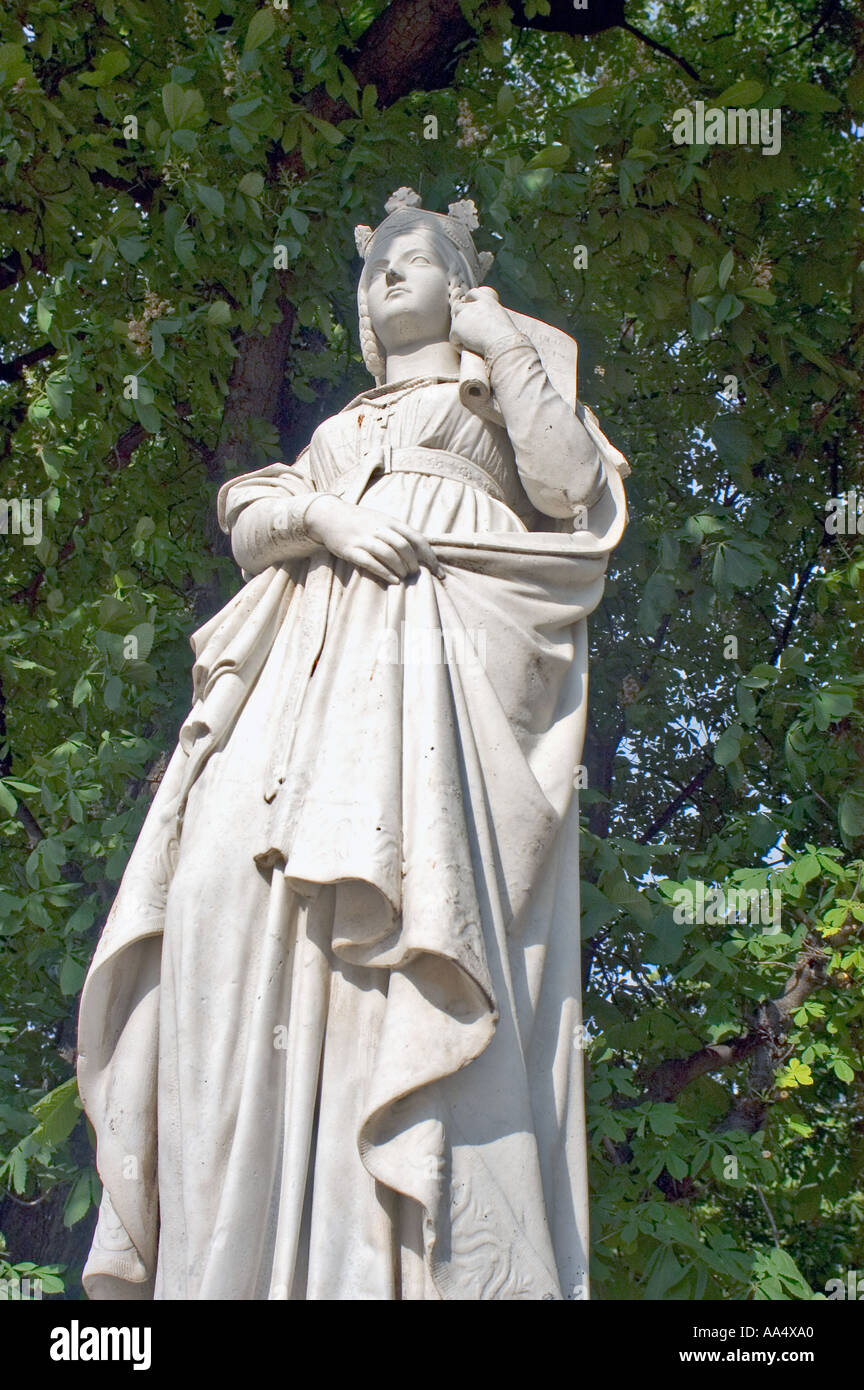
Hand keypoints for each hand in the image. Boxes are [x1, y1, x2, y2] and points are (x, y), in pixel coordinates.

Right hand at [305, 495, 439, 584]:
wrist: (329, 515)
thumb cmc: (360, 521)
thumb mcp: (382, 520)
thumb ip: (399, 533)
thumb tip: (421, 552)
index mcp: (391, 521)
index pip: (416, 538)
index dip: (430, 556)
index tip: (439, 572)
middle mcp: (379, 528)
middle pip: (404, 546)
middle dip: (413, 563)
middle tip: (415, 574)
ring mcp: (364, 539)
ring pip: (388, 554)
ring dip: (400, 568)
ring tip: (404, 577)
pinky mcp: (351, 550)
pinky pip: (370, 562)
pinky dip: (384, 572)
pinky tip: (393, 580)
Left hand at [449, 286, 516, 356]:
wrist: (501, 343)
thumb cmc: (507, 336)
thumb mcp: (503, 320)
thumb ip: (493, 317)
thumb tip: (492, 325)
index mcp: (487, 300)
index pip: (473, 293)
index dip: (469, 299)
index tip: (468, 304)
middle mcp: (473, 305)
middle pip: (460, 307)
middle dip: (461, 316)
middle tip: (465, 329)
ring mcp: (463, 315)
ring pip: (455, 322)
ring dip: (459, 331)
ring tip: (467, 342)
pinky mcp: (456, 328)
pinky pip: (453, 337)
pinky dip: (457, 344)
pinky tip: (465, 349)